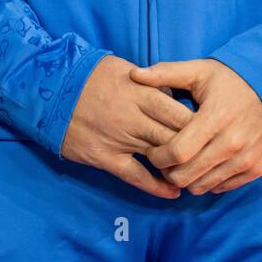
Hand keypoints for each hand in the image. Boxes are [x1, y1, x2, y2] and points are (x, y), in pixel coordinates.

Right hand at [60, 54, 195, 198]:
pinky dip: (156, 186)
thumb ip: (150, 82)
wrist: (50, 89)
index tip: (210, 131)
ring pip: (159, 156)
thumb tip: (174, 94)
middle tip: (209, 156)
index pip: (180, 111)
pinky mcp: (105, 157)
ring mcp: (120, 138)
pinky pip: (135, 176)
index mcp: (141, 91)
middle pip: (174, 135)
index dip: (199, 124)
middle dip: (194, 147)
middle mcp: (134, 116)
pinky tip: (172, 193)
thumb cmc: (90, 75)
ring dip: (179, 167)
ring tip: (195, 175)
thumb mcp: (123, 68)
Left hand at [128, 59, 261, 194]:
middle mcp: (233, 142)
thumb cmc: (231, 80)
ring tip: (181, 163)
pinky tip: (203, 164)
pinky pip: (222, 187)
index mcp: (216, 117)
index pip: (178, 152)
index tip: (152, 150)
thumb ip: (165, 74)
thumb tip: (134, 74)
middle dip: (168, 171)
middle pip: (187, 175)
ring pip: (203, 186)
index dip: (158, 156)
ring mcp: (247, 158)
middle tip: (163, 160)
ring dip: (186, 179)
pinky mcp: (257, 168)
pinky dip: (207, 181)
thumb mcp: (200, 71)